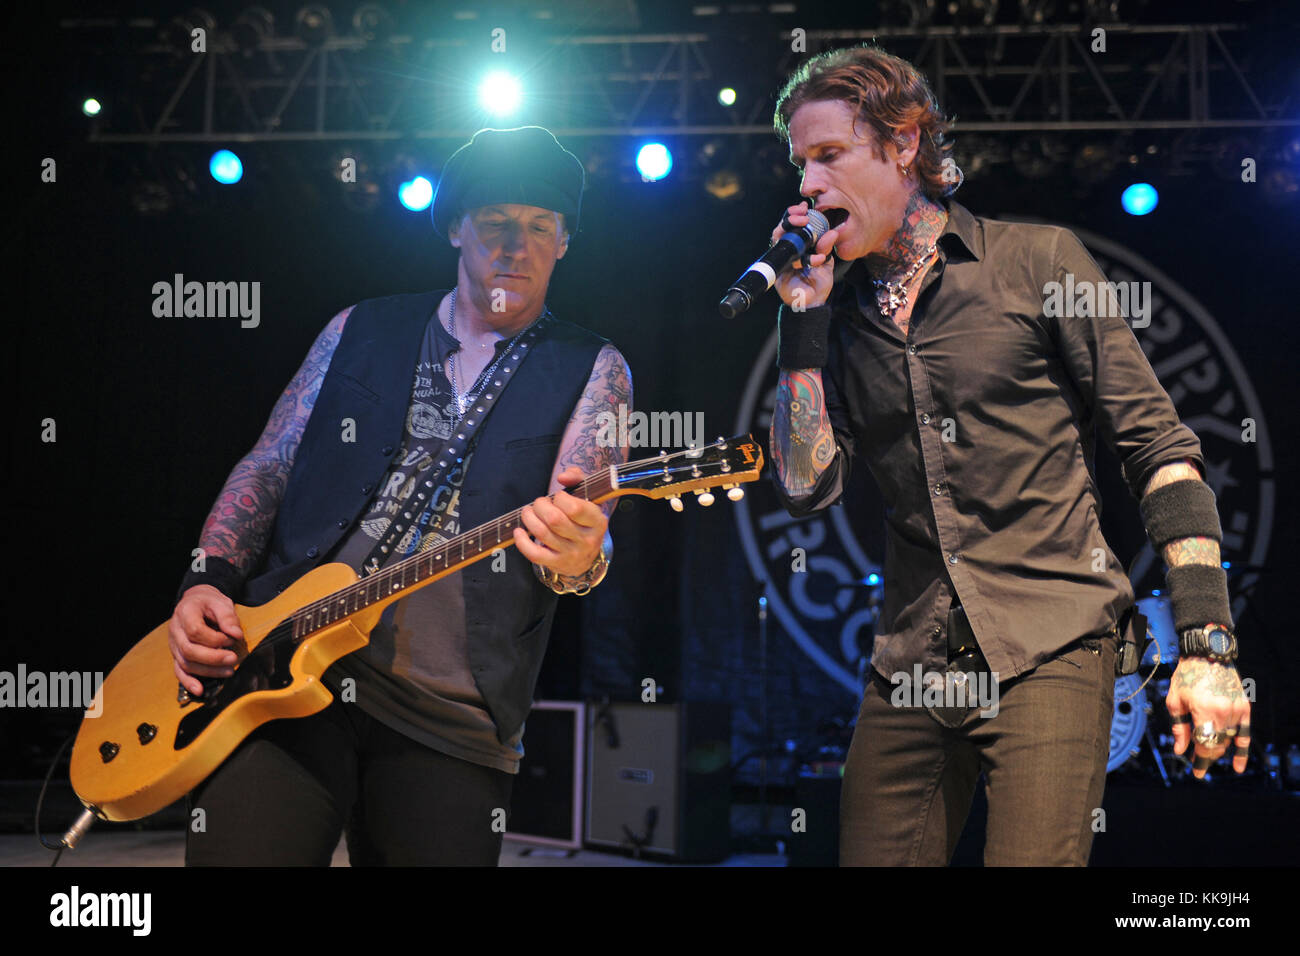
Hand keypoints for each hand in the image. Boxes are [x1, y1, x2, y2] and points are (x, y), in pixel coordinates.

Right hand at [168, 585, 243, 696]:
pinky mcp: (177, 654)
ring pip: (186, 663)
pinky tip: (200, 691)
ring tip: (229, 671)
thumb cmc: (209, 603)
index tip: (232, 639)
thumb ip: (228, 617)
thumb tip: (236, 634)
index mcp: (185, 613)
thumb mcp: (221, 602)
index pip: (195, 631)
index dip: (215, 639)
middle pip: (189, 650)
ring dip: (208, 671)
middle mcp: (175, 630)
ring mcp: (174, 644)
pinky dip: (188, 682)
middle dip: (213, 658)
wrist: (196, 602)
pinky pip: (179, 670)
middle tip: (233, 659)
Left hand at [513, 466, 607, 576]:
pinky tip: (519, 531)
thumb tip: (562, 477)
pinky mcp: (557, 564)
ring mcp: (572, 554)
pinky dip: (522, 542)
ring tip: (528, 512)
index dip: (560, 498)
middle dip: (540, 506)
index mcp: (598, 522)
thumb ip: (577, 478)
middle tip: (540, 503)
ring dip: (529, 518)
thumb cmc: (583, 519)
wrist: (586, 555)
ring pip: (542, 533)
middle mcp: (587, 540)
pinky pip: (534, 554)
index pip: (574, 508)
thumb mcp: (588, 497)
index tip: (558, 497)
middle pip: (554, 519)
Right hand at [771, 201, 841, 310]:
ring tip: (803, 223)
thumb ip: (826, 248)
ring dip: (789, 227)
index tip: (804, 207)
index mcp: (801, 246)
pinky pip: (784, 259)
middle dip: (791, 217)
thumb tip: (831, 233)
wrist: (812, 302)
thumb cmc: (819, 282)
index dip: (796, 214)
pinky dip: (800, 258)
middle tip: (801, 213)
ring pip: (778, 237)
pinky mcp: (779, 270)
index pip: (794, 225)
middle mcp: (789, 250)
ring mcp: (783, 258)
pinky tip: (814, 259)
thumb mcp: (826, 262)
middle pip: (783, 227)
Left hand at [1166, 657, 1250, 778]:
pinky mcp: (1244, 708)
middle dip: (1207, 756)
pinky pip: (1244, 734)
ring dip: (1217, 750)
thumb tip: (1180, 750)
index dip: (1200, 760)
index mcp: (1204, 711)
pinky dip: (1241, 750)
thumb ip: (1178, 728)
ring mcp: (1236, 711)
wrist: (1208, 655)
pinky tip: (1238, 766)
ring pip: (1227, 741)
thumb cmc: (1186, 676)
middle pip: (1216, 745)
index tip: (1196, 772)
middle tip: (1197, 764)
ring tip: (1207, 757)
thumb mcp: (1175, 701)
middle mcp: (1223, 713)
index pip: (1204, 744)